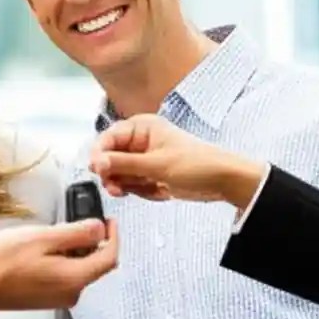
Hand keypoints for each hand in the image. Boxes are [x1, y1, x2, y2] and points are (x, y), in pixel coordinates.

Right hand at [0, 219, 118, 313]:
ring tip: (53, 234)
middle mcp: (72, 293)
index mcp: (74, 279)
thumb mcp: (42, 238)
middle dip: (93, 242)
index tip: (109, 221)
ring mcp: (60, 298)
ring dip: (76, 250)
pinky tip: (45, 250)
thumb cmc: (2, 263)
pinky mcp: (48, 298)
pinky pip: (67, 277)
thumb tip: (99, 229)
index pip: (110, 258)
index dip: (114, 237)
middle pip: (96, 265)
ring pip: (81, 269)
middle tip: (79, 221)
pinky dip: (64, 261)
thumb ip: (76, 234)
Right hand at [89, 114, 265, 206]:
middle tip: (118, 188)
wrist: (222, 181)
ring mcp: (145, 159)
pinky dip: (142, 191)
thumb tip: (97, 162)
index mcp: (142, 127)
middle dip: (115, 175)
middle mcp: (141, 141)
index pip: (108, 137)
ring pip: (120, 174)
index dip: (100, 154)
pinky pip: (133, 185)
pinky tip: (158, 191)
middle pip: (110, 158)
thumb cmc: (198, 164)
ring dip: (130, 185)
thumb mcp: (157, 164)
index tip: (96, 169)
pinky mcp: (151, 175)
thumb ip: (124, 164)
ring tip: (147, 188)